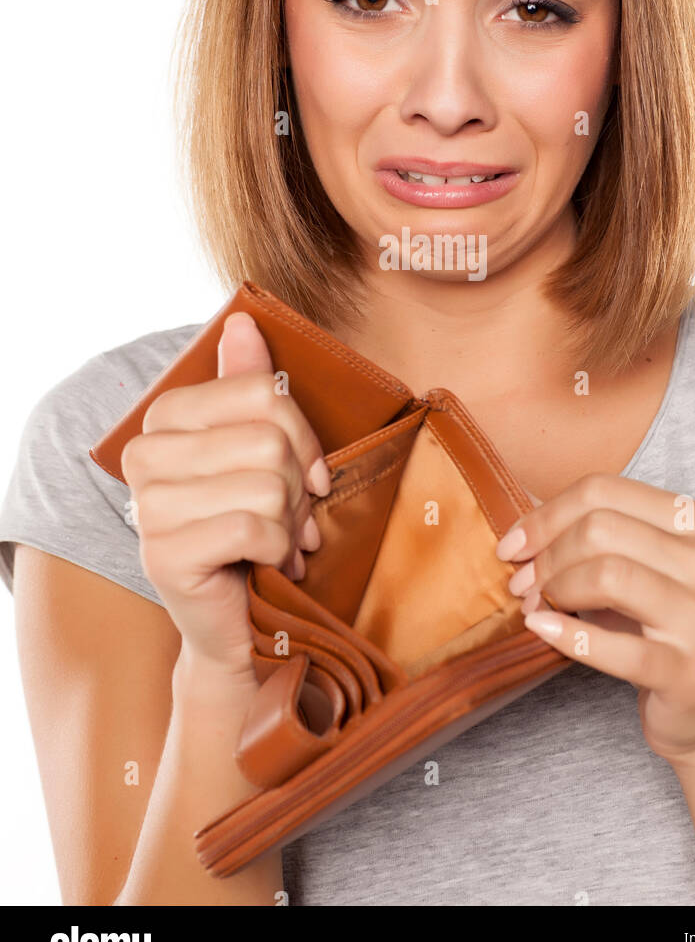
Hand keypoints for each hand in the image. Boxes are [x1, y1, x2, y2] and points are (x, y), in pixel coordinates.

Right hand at [121, 311, 330, 679]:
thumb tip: (243, 319)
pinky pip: (255, 528)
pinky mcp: (163, 555)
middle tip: (289, 519)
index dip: (302, 435)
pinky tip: (267, 566)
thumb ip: (248, 386)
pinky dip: (279, 552)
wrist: (240, 622)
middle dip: (299, 487)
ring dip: (291, 524)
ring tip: (279, 544)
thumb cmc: (256, 530)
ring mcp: (148, 507)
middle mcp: (143, 456)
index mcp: (165, 418)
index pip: (262, 391)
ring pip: (267, 484)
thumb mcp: (264, 452)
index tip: (305, 474)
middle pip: (269, 438)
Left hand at [496, 473, 694, 764]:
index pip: (605, 491)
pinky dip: (568, 635)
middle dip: (548, 555)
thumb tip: (517, 531)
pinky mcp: (690, 673)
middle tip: (524, 584)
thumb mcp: (636, 569)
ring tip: (536, 607)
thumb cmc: (658, 629)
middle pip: (602, 528)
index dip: (547, 516)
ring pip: (610, 575)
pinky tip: (540, 629)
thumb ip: (589, 539)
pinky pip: (616, 647)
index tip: (514, 545)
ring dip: (557, 590)